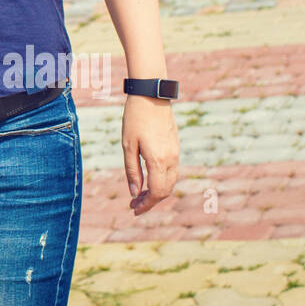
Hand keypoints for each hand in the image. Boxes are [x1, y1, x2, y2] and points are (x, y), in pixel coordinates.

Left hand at [121, 94, 179, 215]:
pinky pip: (172, 171)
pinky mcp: (175, 147)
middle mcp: (172, 159)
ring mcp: (176, 153)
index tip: (134, 210)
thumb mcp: (128, 146)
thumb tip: (134, 193)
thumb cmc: (135, 118)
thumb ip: (132, 171)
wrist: (151, 95)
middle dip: (150, 201)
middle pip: (165, 190)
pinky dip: (161, 181)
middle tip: (134, 205)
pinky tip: (148, 179)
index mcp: (159, 161)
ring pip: (170, 182)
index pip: (157, 193)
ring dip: (157, 192)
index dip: (146, 205)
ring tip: (139, 194)